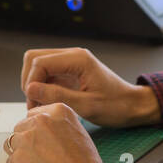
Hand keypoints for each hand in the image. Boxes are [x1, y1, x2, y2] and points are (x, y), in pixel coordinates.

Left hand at [4, 103, 103, 162]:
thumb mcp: (78, 133)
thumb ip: (57, 126)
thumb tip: (42, 130)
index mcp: (57, 111)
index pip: (34, 115)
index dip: (37, 130)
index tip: (41, 140)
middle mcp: (40, 121)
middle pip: (21, 127)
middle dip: (27, 141)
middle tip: (40, 156)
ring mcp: (25, 139)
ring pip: (12, 144)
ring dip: (21, 154)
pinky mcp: (16, 159)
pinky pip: (11, 162)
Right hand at [20, 47, 160, 127]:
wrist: (133, 106)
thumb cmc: (116, 106)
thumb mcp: (86, 105)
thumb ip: (57, 96)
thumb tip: (30, 89)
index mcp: (78, 59)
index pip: (40, 62)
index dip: (31, 82)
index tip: (34, 103)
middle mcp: (73, 55)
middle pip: (34, 58)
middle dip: (29, 81)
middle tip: (34, 104)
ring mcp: (70, 62)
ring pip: (38, 65)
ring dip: (34, 85)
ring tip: (39, 106)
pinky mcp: (70, 72)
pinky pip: (47, 74)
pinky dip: (42, 88)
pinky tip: (47, 103)